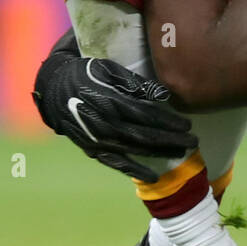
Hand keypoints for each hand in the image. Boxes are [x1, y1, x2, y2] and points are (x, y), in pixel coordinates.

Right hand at [33, 30, 195, 180]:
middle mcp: (106, 123)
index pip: (148, 115)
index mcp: (111, 100)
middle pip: (146, 135)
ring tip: (181, 154)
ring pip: (135, 150)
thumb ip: (134, 82)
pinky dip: (135, 171)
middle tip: (193, 142)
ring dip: (160, 153)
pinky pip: (116, 163)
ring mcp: (98, 138)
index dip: (169, 121)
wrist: (53, 88)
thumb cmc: (85, 71)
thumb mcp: (108, 68)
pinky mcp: (92, 148)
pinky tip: (152, 177)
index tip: (188, 124)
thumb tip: (163, 94)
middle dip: (172, 139)